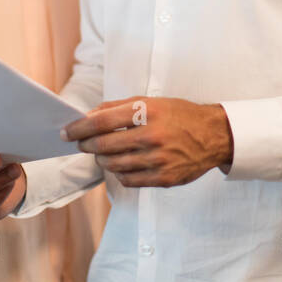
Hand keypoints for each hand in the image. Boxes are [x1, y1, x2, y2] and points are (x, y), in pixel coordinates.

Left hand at [60, 98, 233, 187]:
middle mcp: (152, 136)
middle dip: (86, 145)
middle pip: (104, 145)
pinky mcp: (163, 178)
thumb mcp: (151, 101)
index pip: (101, 122)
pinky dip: (118, 173)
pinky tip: (120, 164)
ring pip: (113, 164)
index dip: (79, 128)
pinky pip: (128, 180)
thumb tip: (89, 115)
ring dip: (101, 160)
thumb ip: (118, 107)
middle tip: (81, 144)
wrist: (214, 136)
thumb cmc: (179, 115)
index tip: (67, 132)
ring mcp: (158, 160)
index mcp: (147, 112)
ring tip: (102, 154)